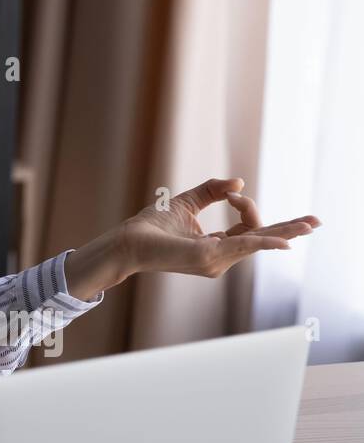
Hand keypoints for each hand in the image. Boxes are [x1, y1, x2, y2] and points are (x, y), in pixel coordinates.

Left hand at [120, 177, 320, 278]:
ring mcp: (216, 260)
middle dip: (289, 230)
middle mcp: (220, 257)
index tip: (231, 192)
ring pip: (257, 243)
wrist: (128, 241)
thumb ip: (212, 191)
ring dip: (284, 232)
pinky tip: (283, 241)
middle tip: (316, 222)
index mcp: (217, 246)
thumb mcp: (187, 202)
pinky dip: (263, 243)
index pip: (248, 228)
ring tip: (309, 225)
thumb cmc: (152, 226)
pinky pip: (241, 248)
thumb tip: (238, 182)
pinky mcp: (207, 258)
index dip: (246, 206)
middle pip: (262, 241)